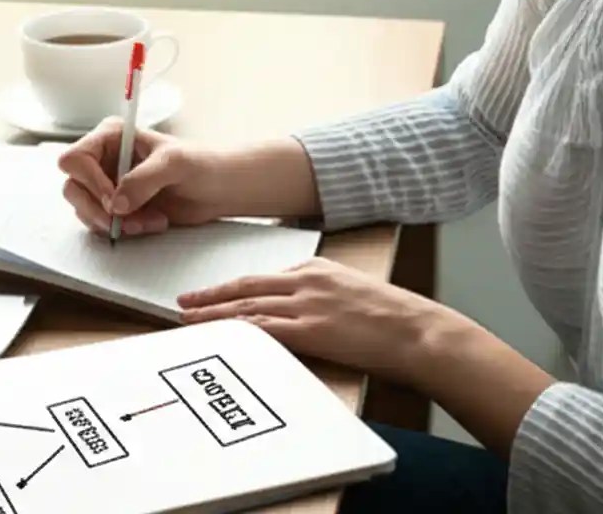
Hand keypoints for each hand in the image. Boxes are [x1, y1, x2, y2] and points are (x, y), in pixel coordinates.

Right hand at [57, 117, 226, 237]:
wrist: (219, 188)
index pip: (75, 158)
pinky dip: (123, 230)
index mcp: (111, 137)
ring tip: (147, 221)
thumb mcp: (173, 164)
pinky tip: (150, 223)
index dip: (90, 181)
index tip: (114, 198)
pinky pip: (101, 224)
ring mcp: (107, 185)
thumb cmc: (201, 164)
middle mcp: (103, 160)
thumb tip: (117, 204)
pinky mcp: (116, 208)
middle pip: (72, 188)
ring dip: (115, 223)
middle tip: (124, 219)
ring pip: (84, 210)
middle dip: (98, 209)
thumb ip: (143, 180)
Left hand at [177, 257, 452, 384]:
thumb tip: (299, 306)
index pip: (265, 276)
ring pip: (245, 306)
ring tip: (188, 319)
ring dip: (213, 314)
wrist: (418, 332)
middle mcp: (306, 281)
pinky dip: (236, 331)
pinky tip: (219, 335)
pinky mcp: (309, 330)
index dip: (234, 286)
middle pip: (245, 286)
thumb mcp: (353, 290)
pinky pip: (261, 329)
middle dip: (212, 294)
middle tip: (184, 300)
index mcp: (316, 268)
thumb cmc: (394, 318)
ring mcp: (306, 305)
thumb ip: (322, 293)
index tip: (216, 292)